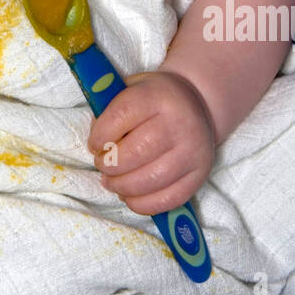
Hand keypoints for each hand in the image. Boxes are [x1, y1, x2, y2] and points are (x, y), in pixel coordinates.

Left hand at [87, 69, 215, 215]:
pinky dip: (142, 204)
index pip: (122, 115)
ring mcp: (193, 151)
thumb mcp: (132, 90)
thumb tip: (96, 146)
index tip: (94, 145)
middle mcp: (181, 123)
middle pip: (137, 152)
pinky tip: (129, 195)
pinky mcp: (200, 176)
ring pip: (151, 179)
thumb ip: (109, 111)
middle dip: (110, 164)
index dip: (101, 135)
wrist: (196, 106)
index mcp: (159, 96)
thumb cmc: (155, 101)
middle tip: (102, 165)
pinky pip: (168, 199)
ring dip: (122, 186)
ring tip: (111, 182)